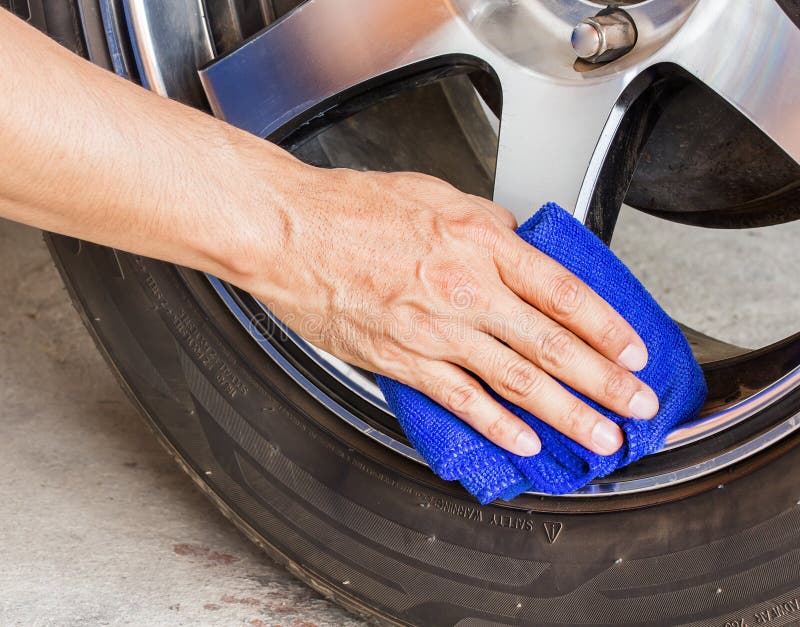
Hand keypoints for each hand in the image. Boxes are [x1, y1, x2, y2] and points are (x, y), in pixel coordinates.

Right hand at [236, 166, 658, 457]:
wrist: (290, 232)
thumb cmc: (352, 209)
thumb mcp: (435, 196)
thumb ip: (485, 226)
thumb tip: (518, 244)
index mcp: (480, 242)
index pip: (564, 292)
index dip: (608, 327)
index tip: (634, 351)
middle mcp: (466, 289)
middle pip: (551, 344)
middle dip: (604, 381)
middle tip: (638, 408)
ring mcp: (435, 330)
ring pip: (515, 379)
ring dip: (565, 413)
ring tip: (600, 438)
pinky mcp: (402, 360)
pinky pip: (460, 399)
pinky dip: (496, 425)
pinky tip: (524, 442)